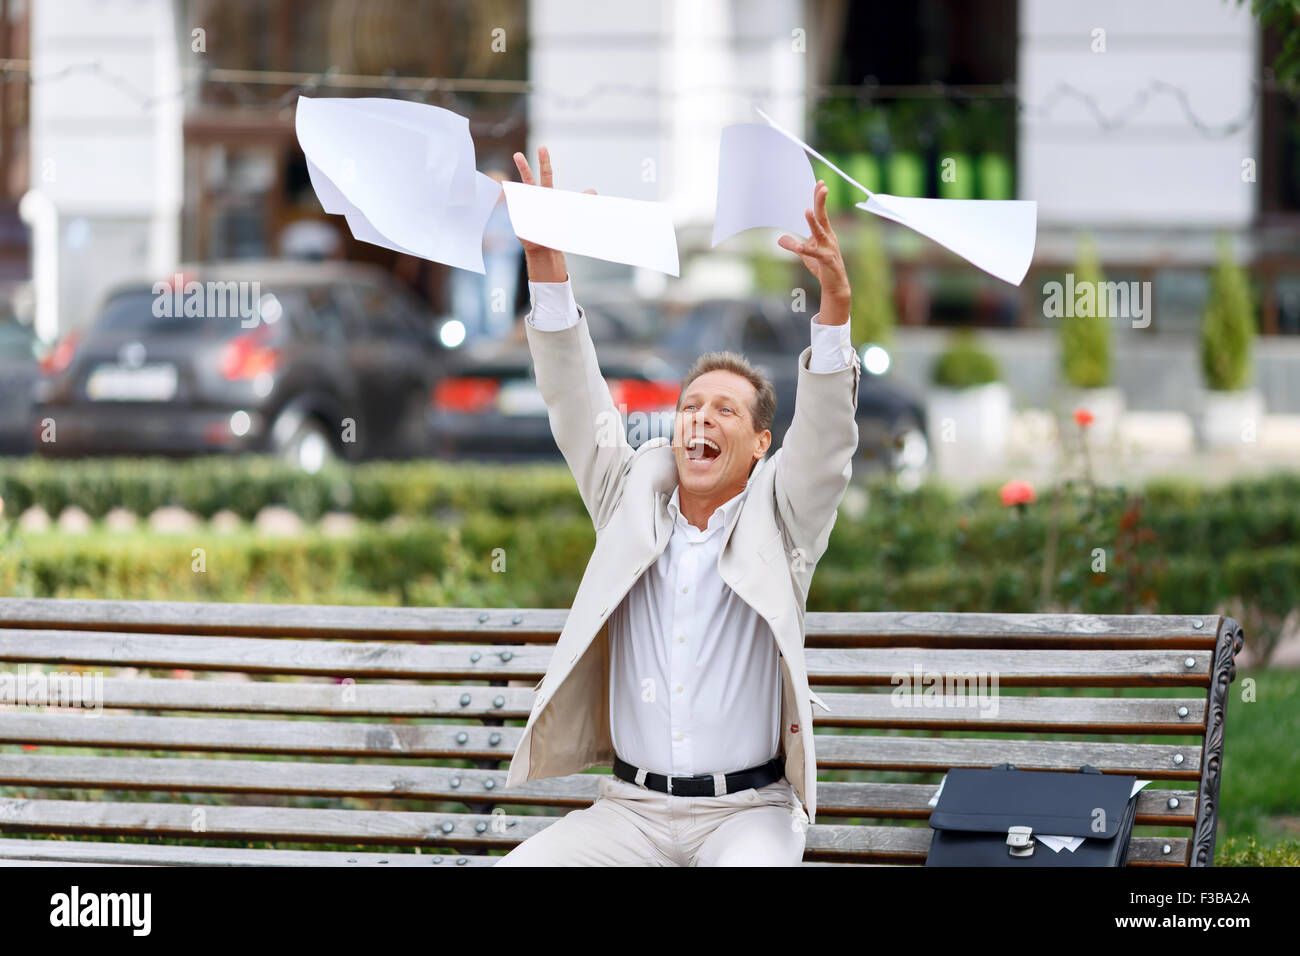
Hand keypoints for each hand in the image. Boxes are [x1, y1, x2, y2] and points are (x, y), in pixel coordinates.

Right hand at [512, 147, 596, 283]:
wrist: (545, 247)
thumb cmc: (556, 228)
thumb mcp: (569, 213)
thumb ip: (579, 201)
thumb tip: (593, 191)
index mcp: (546, 194)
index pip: (545, 174)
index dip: (544, 162)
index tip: (542, 148)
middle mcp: (533, 198)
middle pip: (528, 179)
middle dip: (523, 167)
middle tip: (517, 155)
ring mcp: (524, 208)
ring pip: (518, 195)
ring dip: (512, 190)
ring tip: (506, 185)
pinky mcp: (519, 220)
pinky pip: (515, 213)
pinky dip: (513, 209)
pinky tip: (511, 208)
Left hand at [778, 180, 850, 324]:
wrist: (835, 285)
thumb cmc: (822, 267)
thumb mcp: (805, 254)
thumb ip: (793, 245)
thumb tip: (779, 239)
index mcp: (825, 233)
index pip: (821, 212)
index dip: (819, 198)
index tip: (820, 183)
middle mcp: (829, 238)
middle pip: (823, 217)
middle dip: (821, 202)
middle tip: (822, 187)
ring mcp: (829, 249)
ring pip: (821, 233)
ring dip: (813, 222)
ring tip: (807, 211)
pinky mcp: (827, 261)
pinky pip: (816, 254)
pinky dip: (807, 250)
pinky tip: (799, 247)